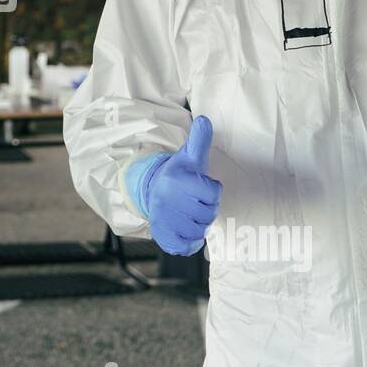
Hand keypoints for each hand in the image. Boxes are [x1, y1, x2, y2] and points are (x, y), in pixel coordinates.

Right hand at [143, 116, 221, 255]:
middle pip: (209, 214)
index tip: (201, 186)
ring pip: (201, 231)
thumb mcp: (190, 156)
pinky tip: (185, 229)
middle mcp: (167, 199)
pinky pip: (188, 246)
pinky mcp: (162, 236)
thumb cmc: (180, 175)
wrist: (152, 192)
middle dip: (207, 209)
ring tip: (189, 213)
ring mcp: (164, 219)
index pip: (214, 192)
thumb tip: (204, 119)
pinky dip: (191, 241)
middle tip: (195, 201)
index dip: (212, 190)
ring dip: (200, 224)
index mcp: (176, 179)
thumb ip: (200, 139)